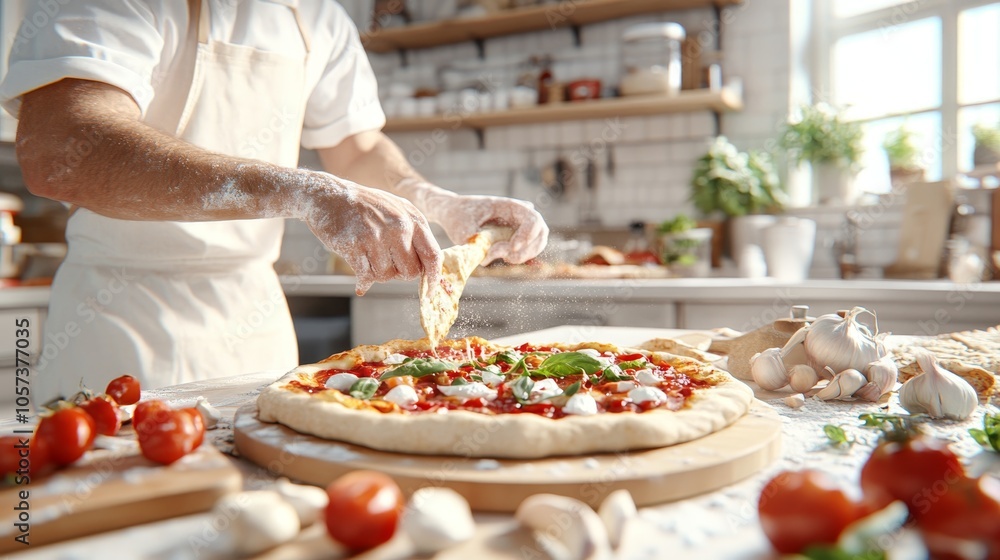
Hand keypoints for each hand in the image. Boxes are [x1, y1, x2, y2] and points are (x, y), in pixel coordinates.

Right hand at [298, 173, 440, 294]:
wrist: (328, 195)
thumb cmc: (365, 206)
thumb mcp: (397, 210)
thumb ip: (414, 235)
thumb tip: (428, 270)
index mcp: (413, 219)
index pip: (433, 255)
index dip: (433, 278)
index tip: (429, 293)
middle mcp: (399, 226)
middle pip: (411, 272)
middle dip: (399, 274)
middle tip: (385, 263)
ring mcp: (377, 235)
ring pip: (387, 276)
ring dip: (377, 273)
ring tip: (367, 256)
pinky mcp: (355, 245)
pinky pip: (367, 276)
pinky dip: (363, 282)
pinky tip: (360, 281)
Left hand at [396, 180, 548, 264]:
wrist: (452, 212)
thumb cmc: (458, 216)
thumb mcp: (463, 228)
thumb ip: (476, 243)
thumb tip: (485, 259)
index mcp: (510, 205)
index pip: (533, 219)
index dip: (528, 235)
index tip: (512, 248)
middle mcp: (519, 215)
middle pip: (540, 233)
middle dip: (526, 250)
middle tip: (506, 259)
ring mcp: (519, 227)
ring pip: (534, 245)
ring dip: (520, 255)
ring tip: (492, 255)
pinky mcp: (514, 238)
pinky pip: (524, 250)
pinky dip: (513, 257)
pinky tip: (490, 255)